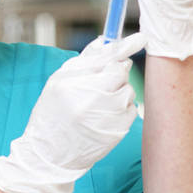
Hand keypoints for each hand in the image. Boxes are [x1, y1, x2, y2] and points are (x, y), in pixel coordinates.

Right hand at [0, 32, 145, 192]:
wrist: (49, 155)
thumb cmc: (52, 114)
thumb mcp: (58, 82)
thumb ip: (84, 60)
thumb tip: (106, 41)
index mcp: (72, 84)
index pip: (107, 58)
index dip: (126, 46)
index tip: (142, 38)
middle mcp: (90, 100)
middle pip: (120, 72)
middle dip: (115, 72)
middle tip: (102, 81)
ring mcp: (106, 117)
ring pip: (128, 90)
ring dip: (118, 92)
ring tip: (98, 103)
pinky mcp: (117, 132)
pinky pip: (131, 110)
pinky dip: (122, 110)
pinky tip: (104, 117)